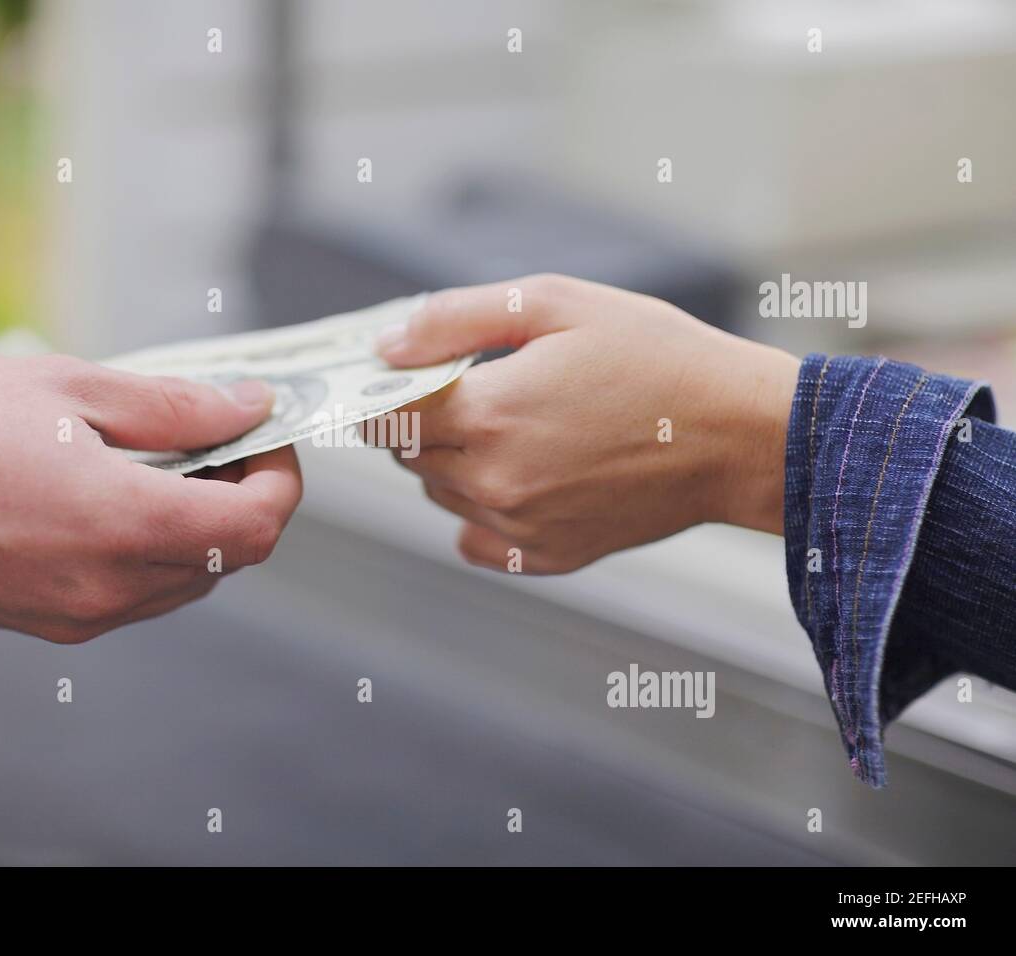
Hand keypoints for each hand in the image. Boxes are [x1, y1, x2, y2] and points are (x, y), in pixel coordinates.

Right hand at [0, 353, 299, 641]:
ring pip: (184, 581)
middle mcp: (111, 589)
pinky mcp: (48, 626)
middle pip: (228, 558)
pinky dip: (151, 550)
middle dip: (241, 497)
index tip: (264, 434)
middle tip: (215, 437)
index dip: (280, 480)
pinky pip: (134, 596)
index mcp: (125, 526)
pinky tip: (115, 497)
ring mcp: (79, 617)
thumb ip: (175, 405)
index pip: (256, 528)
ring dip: (197, 526)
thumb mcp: (68, 388)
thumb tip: (250, 407)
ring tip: (161, 461)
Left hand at [373, 274, 797, 573]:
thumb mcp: (556, 304)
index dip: (383, 390)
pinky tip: (527, 473)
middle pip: (408, 454)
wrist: (741, 436)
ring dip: (454, 460)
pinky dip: (483, 509)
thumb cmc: (657, 358)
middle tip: (476, 387)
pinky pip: (475, 538)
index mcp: (488, 414)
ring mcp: (519, 525)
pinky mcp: (546, 556)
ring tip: (519, 424)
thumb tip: (386, 346)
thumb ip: (455, 320)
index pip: (384, 414)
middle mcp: (494, 480)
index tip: (402, 375)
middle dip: (424, 420)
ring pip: (441, 493)